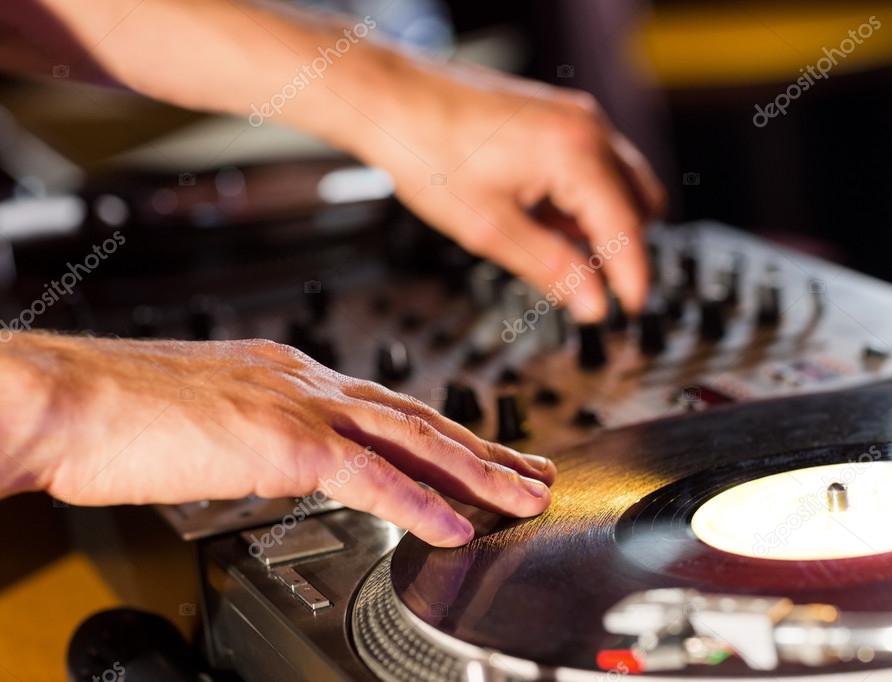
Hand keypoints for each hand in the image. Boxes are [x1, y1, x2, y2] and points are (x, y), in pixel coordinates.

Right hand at [0, 333, 554, 546]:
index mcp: (292, 374)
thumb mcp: (213, 418)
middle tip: (533, 472)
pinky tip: (458, 526)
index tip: (482, 455)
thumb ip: (262, 433)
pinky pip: (372, 476)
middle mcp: (308, 381)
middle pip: (419, 418)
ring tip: (525, 497)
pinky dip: (422, 502)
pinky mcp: (284, 441)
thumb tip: (283, 458)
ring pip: (414, 440)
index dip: (444, 435)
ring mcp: (301, 407)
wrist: (67, 398)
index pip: (388, 407)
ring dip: (478, 472)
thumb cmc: (120, 412)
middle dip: (485, 449)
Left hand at [334, 61, 665, 321]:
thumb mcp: (490, 229)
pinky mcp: (561, 117)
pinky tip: (540, 216)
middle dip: (620, 248)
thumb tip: (593, 303)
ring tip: (549, 247)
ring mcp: (576, 117)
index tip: (629, 310)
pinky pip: (596, 167)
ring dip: (600, 224)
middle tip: (587, 287)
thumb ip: (550, 268)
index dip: (631, 277)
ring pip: (620, 185)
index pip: (626, 227)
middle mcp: (587, 127)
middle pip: (638, 205)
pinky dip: (582, 199)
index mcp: (575, 152)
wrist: (393, 100)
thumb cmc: (428, 153)